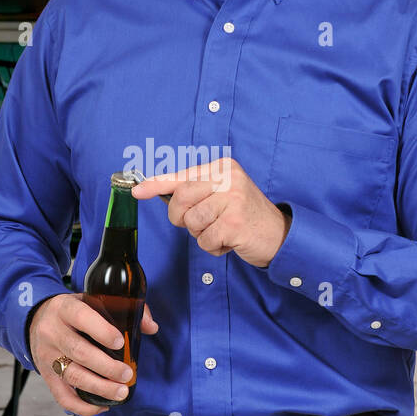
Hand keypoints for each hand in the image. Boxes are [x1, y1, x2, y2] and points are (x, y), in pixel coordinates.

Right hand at [29, 293, 158, 415]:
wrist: (36, 321)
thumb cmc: (73, 312)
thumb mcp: (90, 300)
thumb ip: (123, 308)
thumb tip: (151, 327)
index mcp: (65, 308)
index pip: (81, 317)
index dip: (101, 331)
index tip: (120, 342)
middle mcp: (52, 332)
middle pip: (79, 352)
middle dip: (106, 367)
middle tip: (127, 374)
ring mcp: (46, 356)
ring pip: (72, 376)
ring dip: (99, 388)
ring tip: (121, 392)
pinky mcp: (46, 376)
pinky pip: (62, 397)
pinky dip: (83, 406)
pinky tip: (103, 406)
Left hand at [132, 157, 291, 267]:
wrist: (279, 234)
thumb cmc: (245, 216)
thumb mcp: (223, 195)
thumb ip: (195, 191)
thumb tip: (153, 190)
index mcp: (223, 168)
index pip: (182, 176)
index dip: (156, 184)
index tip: (137, 191)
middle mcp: (229, 179)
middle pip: (181, 199)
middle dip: (181, 218)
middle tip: (200, 223)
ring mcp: (234, 200)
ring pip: (191, 222)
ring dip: (202, 234)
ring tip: (221, 230)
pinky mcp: (235, 223)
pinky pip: (205, 240)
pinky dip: (214, 247)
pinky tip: (229, 241)